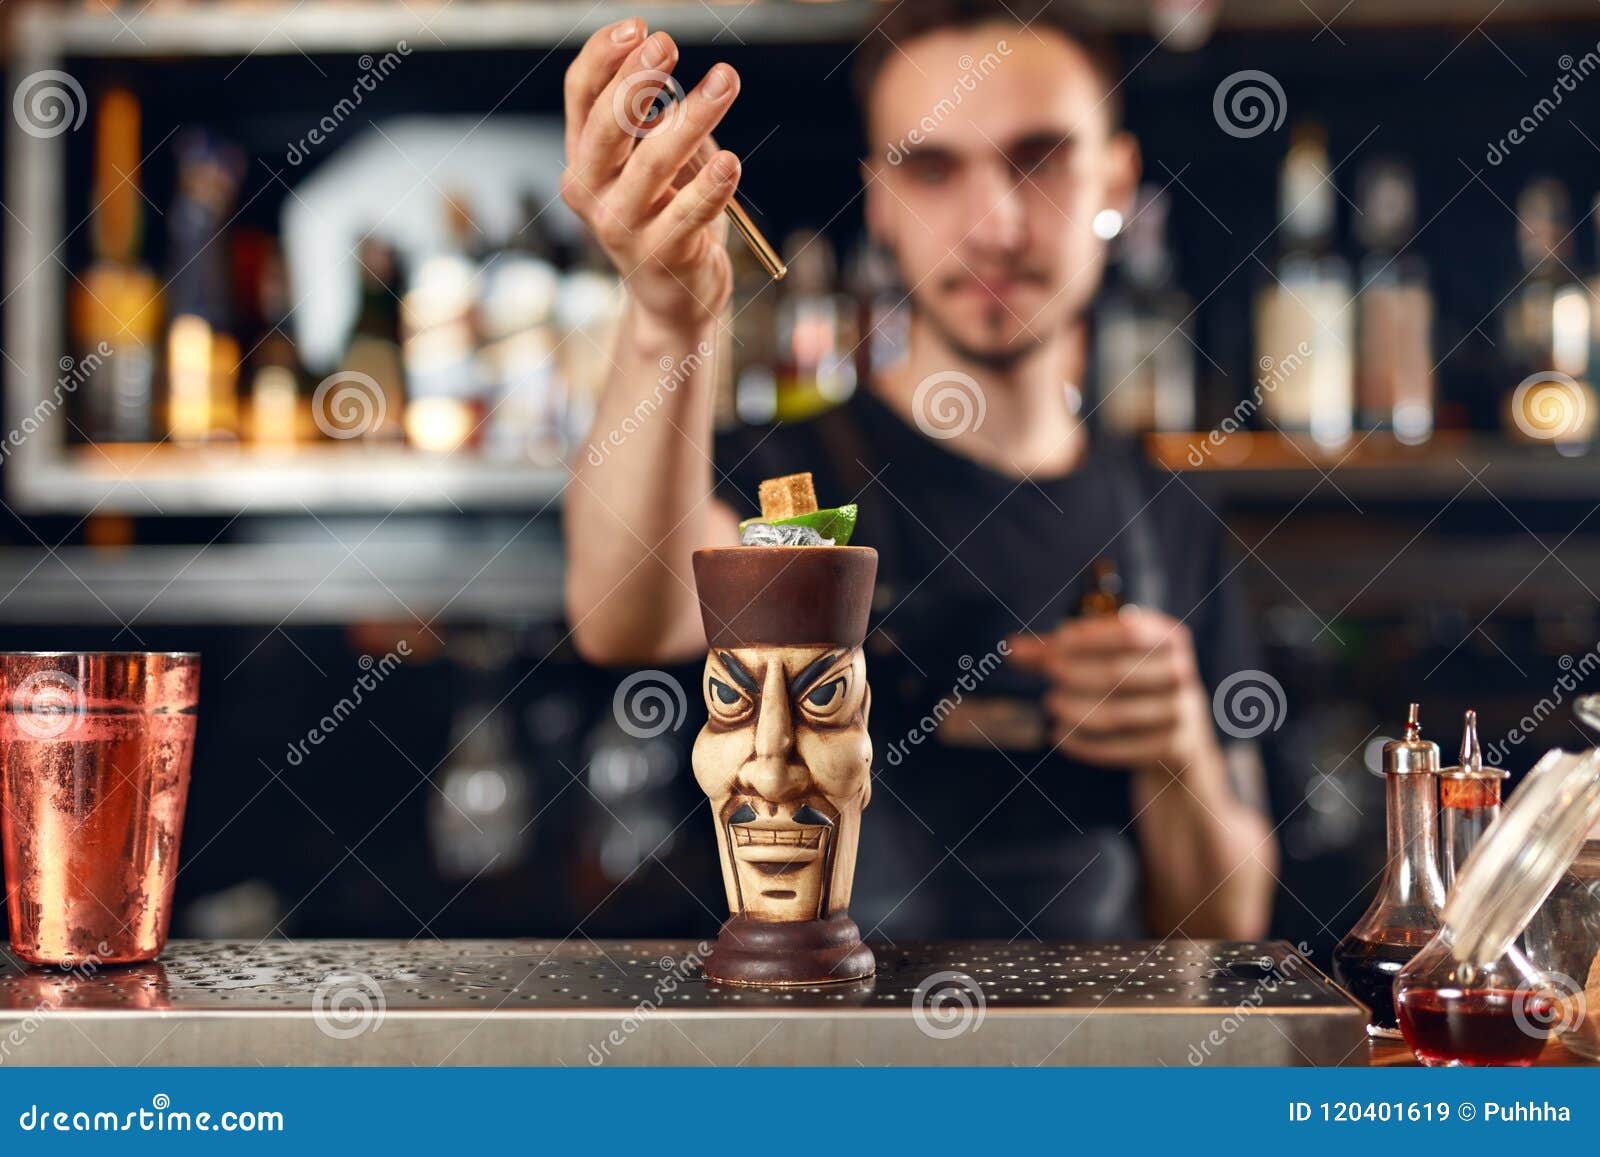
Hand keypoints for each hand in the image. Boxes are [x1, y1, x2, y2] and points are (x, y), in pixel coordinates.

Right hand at [560, 19, 742, 329]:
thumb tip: (663, 61)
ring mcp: (621, 227)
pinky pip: (687, 215)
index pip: (582, 96)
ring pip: (653, 165)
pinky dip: (710, 188)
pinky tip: (731, 163)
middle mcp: (591, 191)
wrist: (672, 300)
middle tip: (668, 43)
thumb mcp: (650, 164)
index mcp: (583, 158)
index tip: (640, 26)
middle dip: (636, 79)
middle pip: (608, 126)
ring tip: (725, 80)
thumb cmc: (665, 217)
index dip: (605, 57)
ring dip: (691, 118)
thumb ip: (650, 120)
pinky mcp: (659, 257)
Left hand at [1006, 607, 1217, 774]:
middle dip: (1074, 672)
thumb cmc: (1131, 688)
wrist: (1179, 743)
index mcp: (1169, 639)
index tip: (1058, 638)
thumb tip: (1010, 647)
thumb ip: (1059, 651)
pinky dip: (1084, 743)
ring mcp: (1180, 713)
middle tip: (1047, 674)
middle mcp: (1181, 673)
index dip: (1090, 636)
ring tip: (1050, 704)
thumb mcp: (1106, 660)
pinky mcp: (1172, 749)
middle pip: (1118, 673)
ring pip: (1116, 713)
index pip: (1129, 631)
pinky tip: (1059, 735)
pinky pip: (1121, 747)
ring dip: (1075, 709)